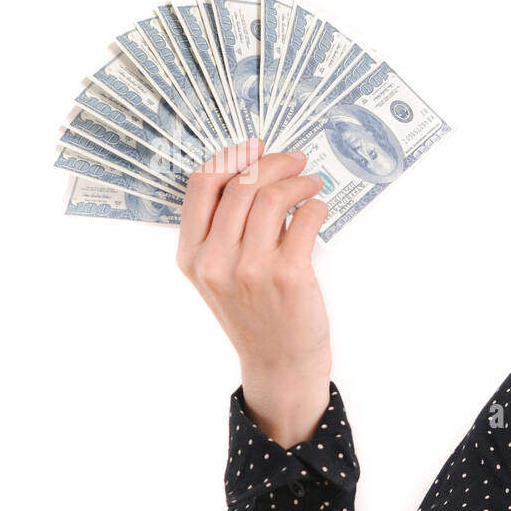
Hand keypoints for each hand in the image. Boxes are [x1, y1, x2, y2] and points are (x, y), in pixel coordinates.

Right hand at [177, 138, 332, 446]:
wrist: (279, 363)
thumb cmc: (255, 314)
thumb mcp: (218, 276)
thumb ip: (223, 231)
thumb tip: (252, 171)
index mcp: (191, 256)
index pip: (203, 185)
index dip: (232, 157)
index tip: (256, 147)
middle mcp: (216, 261)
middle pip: (243, 185)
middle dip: (274, 163)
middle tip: (297, 161)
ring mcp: (252, 268)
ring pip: (274, 197)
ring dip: (299, 181)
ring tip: (312, 184)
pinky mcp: (289, 275)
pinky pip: (306, 219)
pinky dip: (317, 206)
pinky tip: (319, 210)